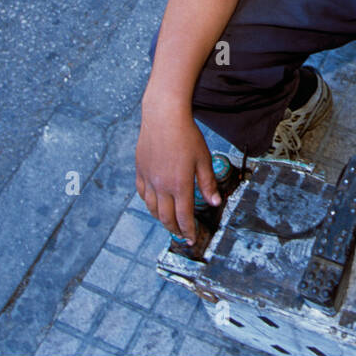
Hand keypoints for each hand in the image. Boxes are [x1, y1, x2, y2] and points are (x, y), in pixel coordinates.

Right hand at [134, 92, 218, 242]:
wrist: (163, 116)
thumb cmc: (186, 135)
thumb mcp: (204, 159)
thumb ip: (208, 183)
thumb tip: (214, 202)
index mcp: (180, 185)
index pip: (184, 217)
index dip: (188, 231)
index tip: (192, 239)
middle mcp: (161, 186)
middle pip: (166, 217)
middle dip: (175, 229)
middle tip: (182, 234)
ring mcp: (148, 179)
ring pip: (151, 208)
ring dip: (161, 218)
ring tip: (170, 221)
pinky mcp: (140, 170)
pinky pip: (142, 194)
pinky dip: (149, 203)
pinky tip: (155, 202)